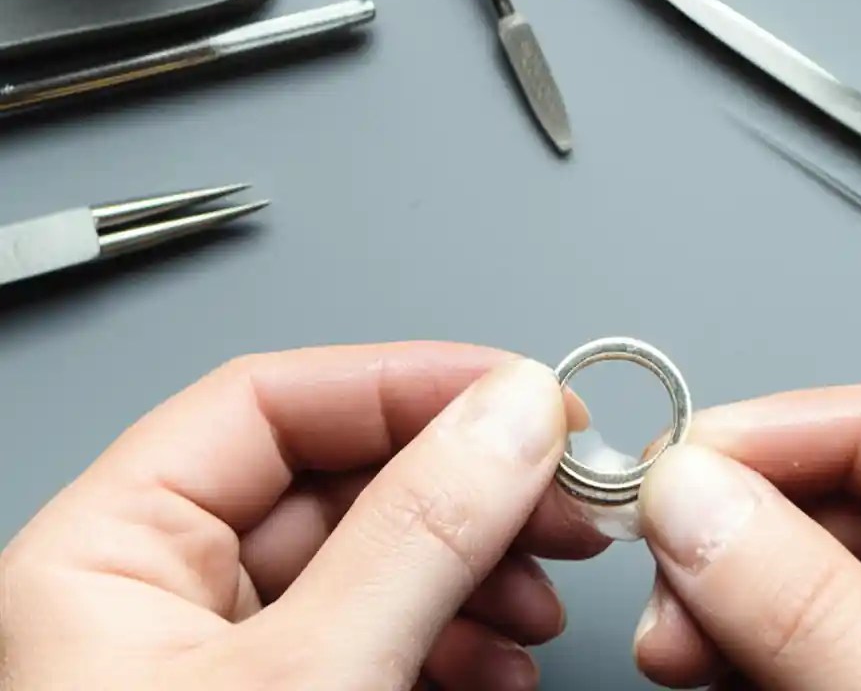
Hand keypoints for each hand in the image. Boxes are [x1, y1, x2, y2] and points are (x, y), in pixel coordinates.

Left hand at [0, 343, 607, 690]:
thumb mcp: (309, 687)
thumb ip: (416, 537)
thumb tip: (511, 415)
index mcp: (111, 556)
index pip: (268, 406)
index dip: (404, 385)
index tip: (522, 398)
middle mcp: (161, 595)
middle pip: (337, 481)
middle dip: (465, 486)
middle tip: (563, 494)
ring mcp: (225, 659)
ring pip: (375, 561)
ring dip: (477, 568)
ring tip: (544, 598)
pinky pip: (383, 637)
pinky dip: (458, 640)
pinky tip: (503, 662)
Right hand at [631, 378, 860, 689]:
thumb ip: (825, 621)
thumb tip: (702, 507)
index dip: (825, 426)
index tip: (705, 451)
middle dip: (766, 525)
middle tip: (672, 545)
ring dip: (751, 591)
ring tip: (674, 625)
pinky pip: (859, 650)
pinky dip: (774, 650)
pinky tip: (711, 656)